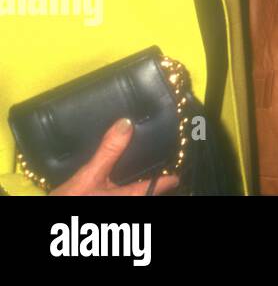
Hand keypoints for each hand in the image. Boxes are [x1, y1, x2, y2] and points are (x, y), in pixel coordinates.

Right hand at [49, 118, 179, 195]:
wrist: (44, 209)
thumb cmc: (70, 199)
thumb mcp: (89, 175)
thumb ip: (108, 151)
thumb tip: (126, 124)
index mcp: (126, 198)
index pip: (152, 188)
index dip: (167, 181)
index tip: (177, 176)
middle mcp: (123, 204)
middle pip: (143, 194)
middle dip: (152, 183)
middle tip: (161, 170)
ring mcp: (112, 204)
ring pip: (131, 196)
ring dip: (137, 187)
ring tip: (141, 173)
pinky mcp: (100, 202)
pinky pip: (119, 195)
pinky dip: (123, 189)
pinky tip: (116, 181)